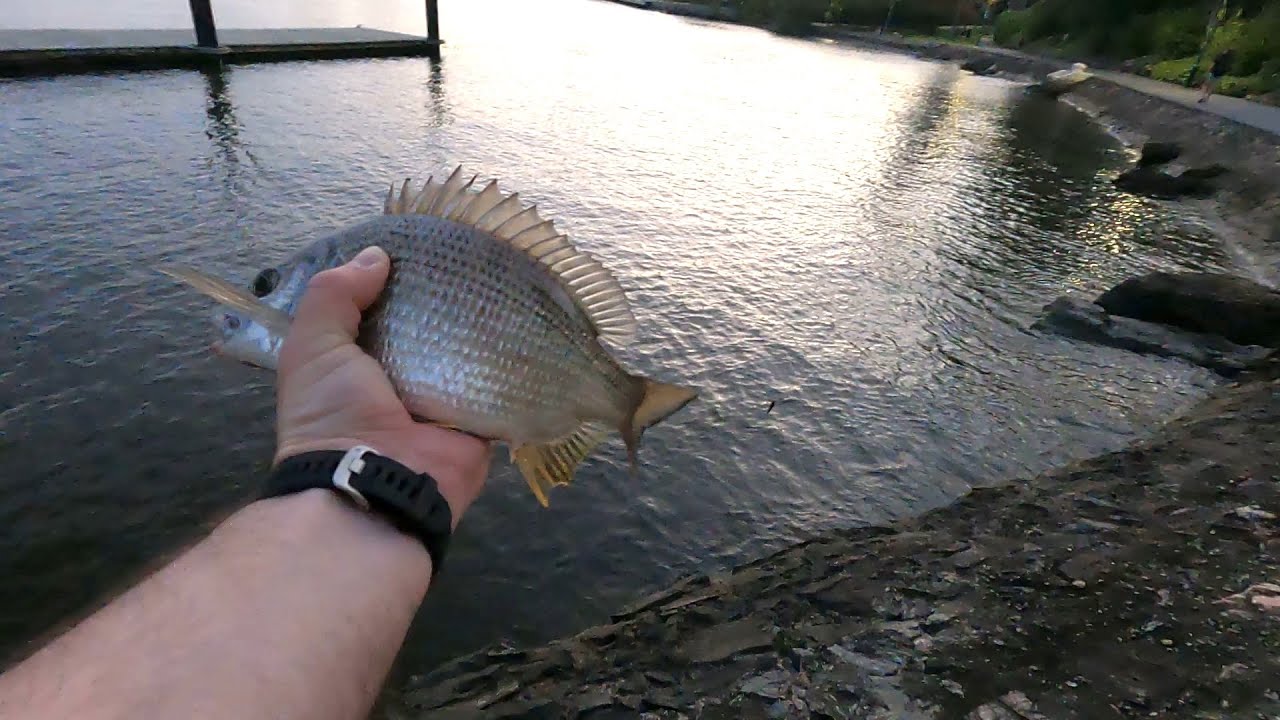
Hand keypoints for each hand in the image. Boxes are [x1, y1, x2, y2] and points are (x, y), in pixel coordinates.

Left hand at [273, 246, 490, 526]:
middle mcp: (399, 383)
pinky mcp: (480, 420)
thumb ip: (333, 297)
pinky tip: (530, 319)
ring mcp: (442, 402)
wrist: (375, 484)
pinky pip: (500, 383)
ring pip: (466, 353)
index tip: (421, 247)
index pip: (379, 314)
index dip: (394, 283)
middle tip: (473, 256)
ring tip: (507, 276)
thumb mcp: (313, 346)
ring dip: (483, 324)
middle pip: (428, 331)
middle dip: (445, 300)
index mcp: (356, 367)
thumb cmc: (334, 414)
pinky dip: (513, 359)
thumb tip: (377, 255)